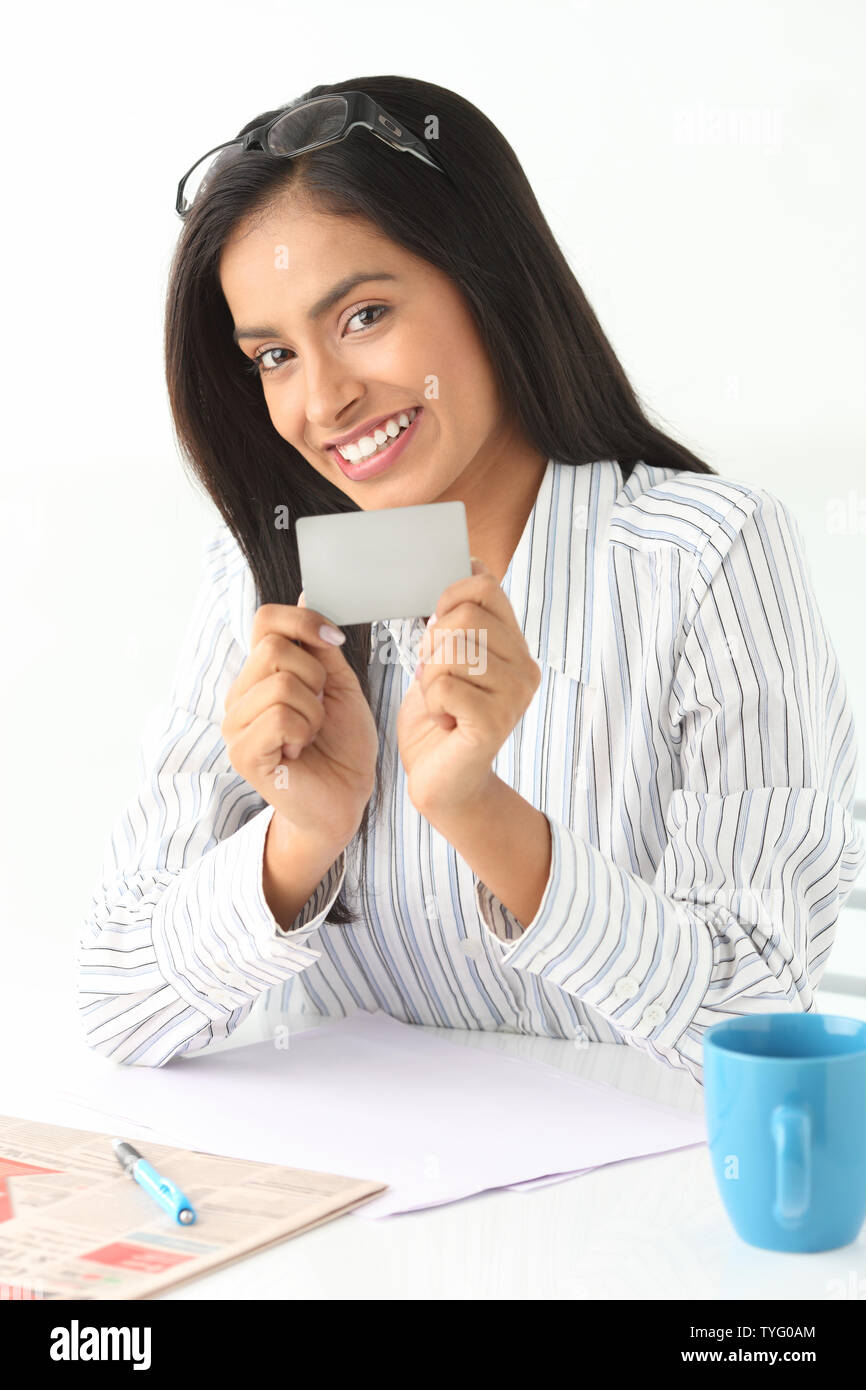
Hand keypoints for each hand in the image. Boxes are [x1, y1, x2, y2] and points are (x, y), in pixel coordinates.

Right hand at [222, 595, 377, 848]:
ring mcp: (235, 724)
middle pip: (274, 649)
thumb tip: (305, 593)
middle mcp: (239, 695)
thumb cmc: (342, 744)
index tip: (334, 644)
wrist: (345, 797)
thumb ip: (319, 645)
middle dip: (316, 676)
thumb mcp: (339, 684)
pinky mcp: (242, 753)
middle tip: (320, 708)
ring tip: (311, 733)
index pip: (266, 619)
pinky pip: (278, 717)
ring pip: (280, 684)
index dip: (304, 622)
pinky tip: (300, 750)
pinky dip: (304, 731)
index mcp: (260, 674)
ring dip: (313, 710)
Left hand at [396, 558, 540, 819]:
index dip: (449, 595)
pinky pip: (443, 684)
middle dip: (432, 645)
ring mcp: (514, 695)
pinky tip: (446, 721)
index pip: (485, 586)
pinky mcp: (494, 722)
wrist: (443, 782)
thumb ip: (458, 619)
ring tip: (441, 702)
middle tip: (436, 676)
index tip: (436, 623)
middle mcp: (525, 667)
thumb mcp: (448, 658)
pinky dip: (431, 701)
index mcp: (516, 646)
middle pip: (465, 616)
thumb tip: (466, 560)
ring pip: (451, 649)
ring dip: (429, 677)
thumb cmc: (441, 718)